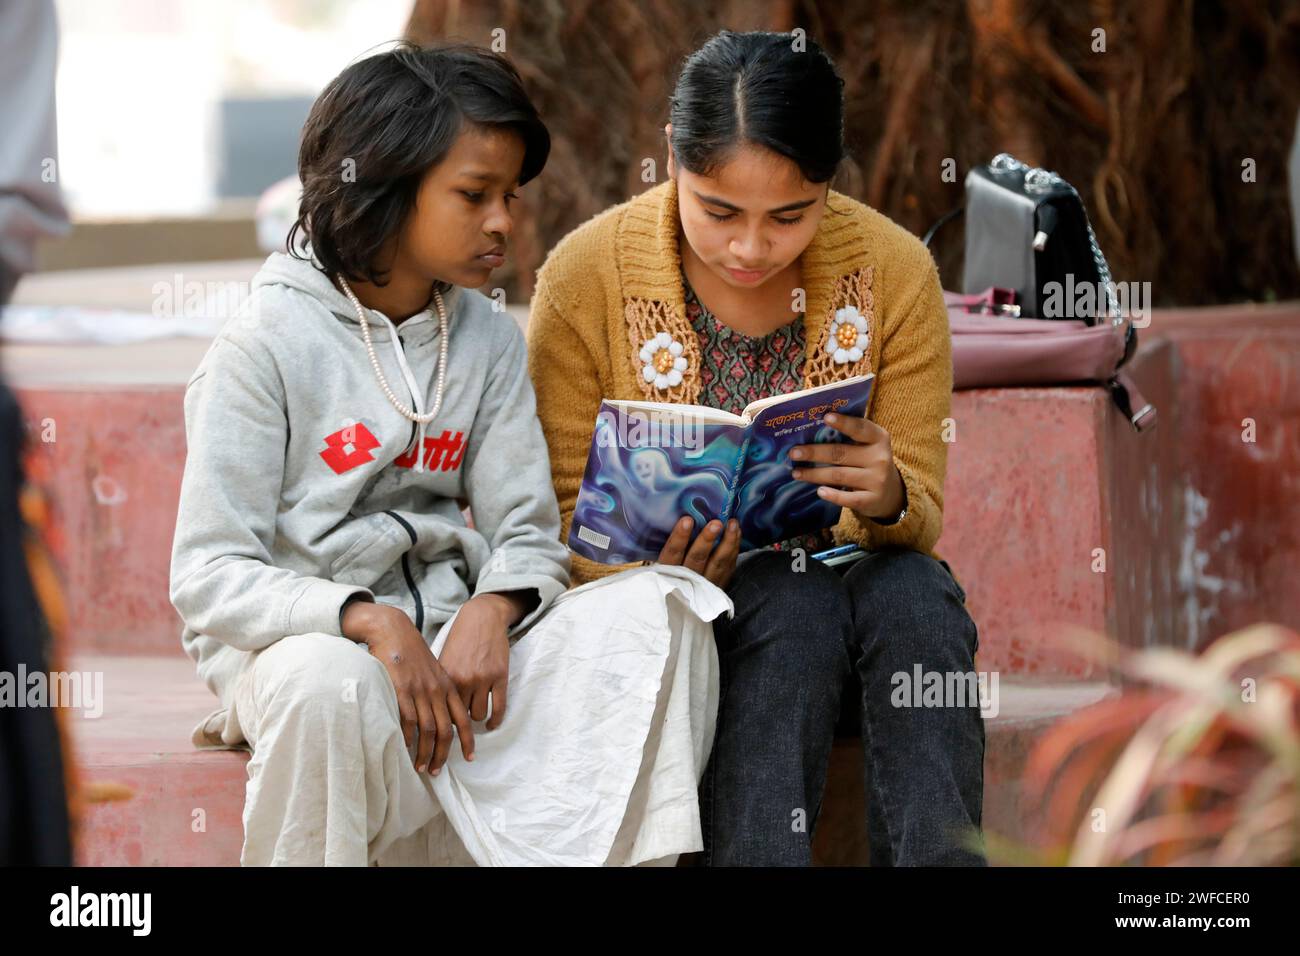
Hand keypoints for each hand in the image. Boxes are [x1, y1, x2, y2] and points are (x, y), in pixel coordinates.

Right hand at [341, 600, 474, 774]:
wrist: (394, 630)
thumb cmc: (412, 653)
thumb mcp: (434, 671)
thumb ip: (439, 691)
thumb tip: (441, 716)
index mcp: (448, 686)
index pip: (462, 719)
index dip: (467, 740)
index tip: (469, 758)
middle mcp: (437, 690)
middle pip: (445, 730)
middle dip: (442, 754)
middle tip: (436, 771)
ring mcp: (419, 691)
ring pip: (427, 730)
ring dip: (425, 752)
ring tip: (420, 767)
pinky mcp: (400, 690)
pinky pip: (408, 720)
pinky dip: (408, 737)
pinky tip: (406, 748)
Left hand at [439, 593, 524, 731]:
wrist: (483, 617)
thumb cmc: (461, 637)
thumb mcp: (445, 657)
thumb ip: (441, 681)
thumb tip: (435, 707)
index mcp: (447, 676)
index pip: (442, 709)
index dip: (443, 717)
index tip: (444, 721)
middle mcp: (464, 679)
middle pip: (460, 715)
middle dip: (460, 718)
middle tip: (460, 717)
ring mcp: (483, 678)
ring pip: (479, 714)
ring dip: (477, 716)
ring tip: (476, 712)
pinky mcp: (500, 676)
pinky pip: (499, 707)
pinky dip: (495, 720)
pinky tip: (492, 724)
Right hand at [656, 516, 741, 589]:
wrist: (682, 606)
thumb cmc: (670, 576)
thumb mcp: (663, 566)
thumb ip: (670, 549)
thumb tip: (681, 519)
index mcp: (667, 572)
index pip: (672, 553)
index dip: (679, 537)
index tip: (687, 520)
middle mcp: (687, 579)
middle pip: (697, 559)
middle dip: (707, 540)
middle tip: (716, 523)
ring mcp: (705, 585)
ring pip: (718, 563)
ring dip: (727, 543)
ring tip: (732, 524)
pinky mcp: (718, 586)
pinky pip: (728, 567)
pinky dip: (733, 550)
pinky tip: (736, 534)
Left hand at [789, 412, 905, 521]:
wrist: (891, 493)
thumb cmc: (870, 462)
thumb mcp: (867, 446)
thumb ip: (849, 437)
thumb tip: (812, 430)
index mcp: (878, 438)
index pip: (860, 428)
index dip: (843, 422)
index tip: (825, 417)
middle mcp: (879, 458)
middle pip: (841, 453)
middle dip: (814, 452)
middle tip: (794, 453)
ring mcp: (877, 480)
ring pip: (839, 475)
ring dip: (814, 474)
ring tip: (796, 473)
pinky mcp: (871, 500)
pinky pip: (848, 498)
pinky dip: (832, 495)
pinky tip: (819, 491)